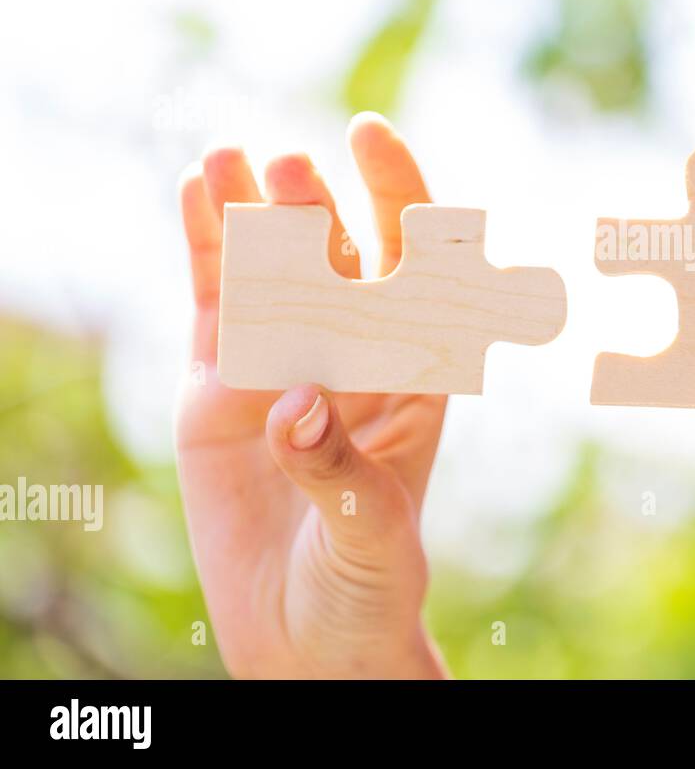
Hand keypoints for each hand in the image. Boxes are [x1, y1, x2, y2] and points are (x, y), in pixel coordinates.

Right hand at [176, 113, 448, 678]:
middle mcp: (354, 352)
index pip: (419, 271)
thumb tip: (296, 400)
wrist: (307, 632)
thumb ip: (336, 468)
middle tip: (292, 171)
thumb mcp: (368, 531)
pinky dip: (204, 246)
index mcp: (415, 374)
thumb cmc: (366, 583)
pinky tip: (197, 189)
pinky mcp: (223, 382)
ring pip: (272, 270)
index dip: (403, 199)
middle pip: (339, 263)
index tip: (372, 141)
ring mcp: (286, 360)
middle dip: (319, 215)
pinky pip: (216, 301)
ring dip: (253, 215)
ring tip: (229, 157)